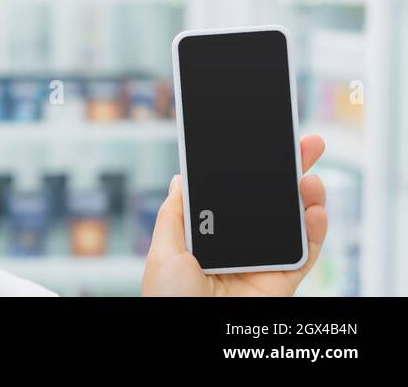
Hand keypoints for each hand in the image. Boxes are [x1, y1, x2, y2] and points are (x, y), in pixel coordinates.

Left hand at [141, 134, 327, 295]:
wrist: (186, 333)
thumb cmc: (167, 299)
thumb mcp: (162, 250)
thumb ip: (175, 215)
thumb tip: (181, 178)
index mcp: (210, 238)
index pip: (237, 197)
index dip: (254, 172)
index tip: (268, 145)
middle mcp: (239, 247)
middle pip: (271, 204)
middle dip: (290, 173)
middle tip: (307, 145)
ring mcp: (262, 263)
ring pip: (294, 225)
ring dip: (306, 198)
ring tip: (309, 178)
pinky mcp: (282, 282)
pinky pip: (306, 255)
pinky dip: (315, 231)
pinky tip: (314, 209)